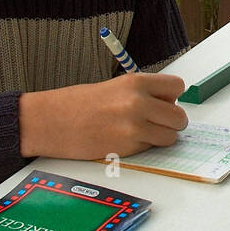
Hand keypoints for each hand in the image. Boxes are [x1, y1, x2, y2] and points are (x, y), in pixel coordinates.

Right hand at [18, 73, 188, 159]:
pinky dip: (144, 147)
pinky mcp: (126, 147)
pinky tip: (125, 140)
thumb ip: (143, 93)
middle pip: (179, 116)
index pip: (177, 86)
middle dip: (171, 122)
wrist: (50, 121)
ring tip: (140, 133)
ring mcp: (133, 126)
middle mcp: (138, 102)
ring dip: (160, 137)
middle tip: (154, 122)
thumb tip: (167, 104)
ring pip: (170, 136)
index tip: (163, 102)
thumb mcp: (115, 87)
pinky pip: (151, 148)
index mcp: (136, 82)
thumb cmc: (78, 104)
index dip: (172, 97)